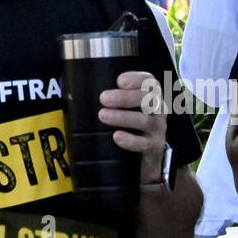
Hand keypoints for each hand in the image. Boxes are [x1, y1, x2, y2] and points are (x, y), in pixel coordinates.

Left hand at [98, 70, 167, 184]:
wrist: (143, 158)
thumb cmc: (130, 125)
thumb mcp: (126, 107)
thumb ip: (112, 97)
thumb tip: (79, 89)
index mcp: (151, 95)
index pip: (149, 82)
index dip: (136, 79)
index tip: (120, 81)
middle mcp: (158, 110)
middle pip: (147, 99)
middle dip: (125, 97)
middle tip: (103, 98)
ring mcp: (158, 129)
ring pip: (144, 121)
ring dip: (123, 117)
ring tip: (103, 115)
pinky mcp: (154, 148)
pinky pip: (144, 144)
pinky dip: (130, 140)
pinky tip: (117, 136)